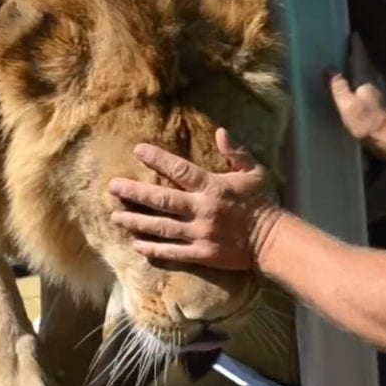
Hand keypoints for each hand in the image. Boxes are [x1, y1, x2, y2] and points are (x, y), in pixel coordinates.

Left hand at [108, 128, 282, 270]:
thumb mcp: (254, 172)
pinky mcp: (201, 254)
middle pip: (161, 200)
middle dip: (134, 192)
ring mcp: (200, 234)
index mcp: (213, 187)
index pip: (179, 170)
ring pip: (161, 227)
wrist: (272, 241)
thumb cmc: (263, 203)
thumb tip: (220, 131)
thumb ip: (236, 152)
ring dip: (136, 221)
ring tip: (116, 216)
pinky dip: (153, 249)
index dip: (158, 159)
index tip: (138, 150)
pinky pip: (172, 251)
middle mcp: (202, 210)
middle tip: (112, 187)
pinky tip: (136, 244)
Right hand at [330, 33, 385, 148]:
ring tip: (353, 65)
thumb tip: (329, 68)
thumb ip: (337, 86)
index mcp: (365, 78)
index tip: (353, 34)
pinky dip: (365, 80)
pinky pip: (372, 84)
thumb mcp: (346, 104)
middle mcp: (376, 81)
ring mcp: (381, 91)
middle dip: (359, 54)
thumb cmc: (366, 122)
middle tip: (350, 48)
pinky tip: (362, 86)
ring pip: (370, 73)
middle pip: (366, 63)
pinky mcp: (383, 102)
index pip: (360, 56)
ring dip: (363, 67)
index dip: (356, 45)